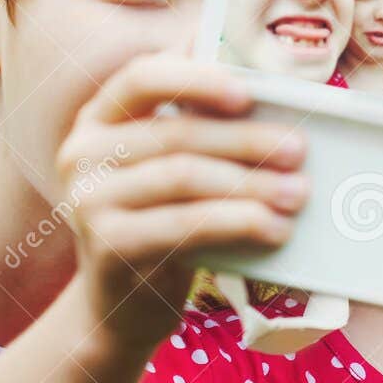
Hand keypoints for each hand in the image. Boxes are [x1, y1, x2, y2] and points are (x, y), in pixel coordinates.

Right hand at [54, 52, 308, 352]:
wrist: (121, 306)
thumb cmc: (163, 220)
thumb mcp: (172, 167)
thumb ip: (201, 125)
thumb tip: (271, 87)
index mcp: (100, 118)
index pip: (142, 77)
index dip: (196, 79)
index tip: (248, 94)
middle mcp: (83, 153)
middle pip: (175, 134)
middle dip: (246, 140)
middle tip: (299, 150)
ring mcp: (87, 201)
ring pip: (184, 177)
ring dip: (251, 184)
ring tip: (298, 194)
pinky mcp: (107, 247)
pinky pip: (185, 226)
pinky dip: (239, 224)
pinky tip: (276, 229)